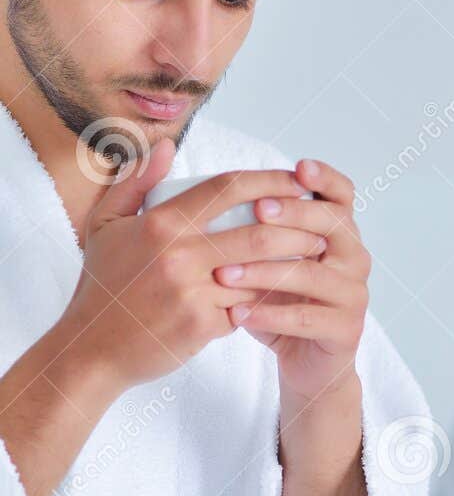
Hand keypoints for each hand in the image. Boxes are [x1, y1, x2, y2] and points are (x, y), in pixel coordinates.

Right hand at [62, 141, 317, 394]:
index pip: (228, 188)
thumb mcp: (105, 225)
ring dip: (292, 263)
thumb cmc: (103, 285)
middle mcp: (178, 255)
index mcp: (160, 223)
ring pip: (260, 272)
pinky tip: (286, 291)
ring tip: (313, 255)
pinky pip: (248, 306)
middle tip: (319, 224)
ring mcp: (192, 292)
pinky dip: (268, 298)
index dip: (269, 180)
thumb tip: (166, 146)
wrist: (92, 349)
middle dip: (298, 226)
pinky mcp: (203, 326)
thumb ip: (136, 182)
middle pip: (258, 231)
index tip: (295, 181)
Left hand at [213, 157, 371, 402]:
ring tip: (223, 274)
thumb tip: (209, 190)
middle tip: (257, 211)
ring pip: (312, 273)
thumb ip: (254, 227)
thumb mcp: (268, 260)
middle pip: (333, 225)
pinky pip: (306, 318)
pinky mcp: (346, 329)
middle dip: (294, 214)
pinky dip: (269, 315)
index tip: (299, 167)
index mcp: (339, 234)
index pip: (342, 196)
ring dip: (265, 271)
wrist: (306, 361)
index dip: (325, 178)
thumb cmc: (281, 303)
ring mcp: (353, 294)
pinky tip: (237, 314)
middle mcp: (354, 258)